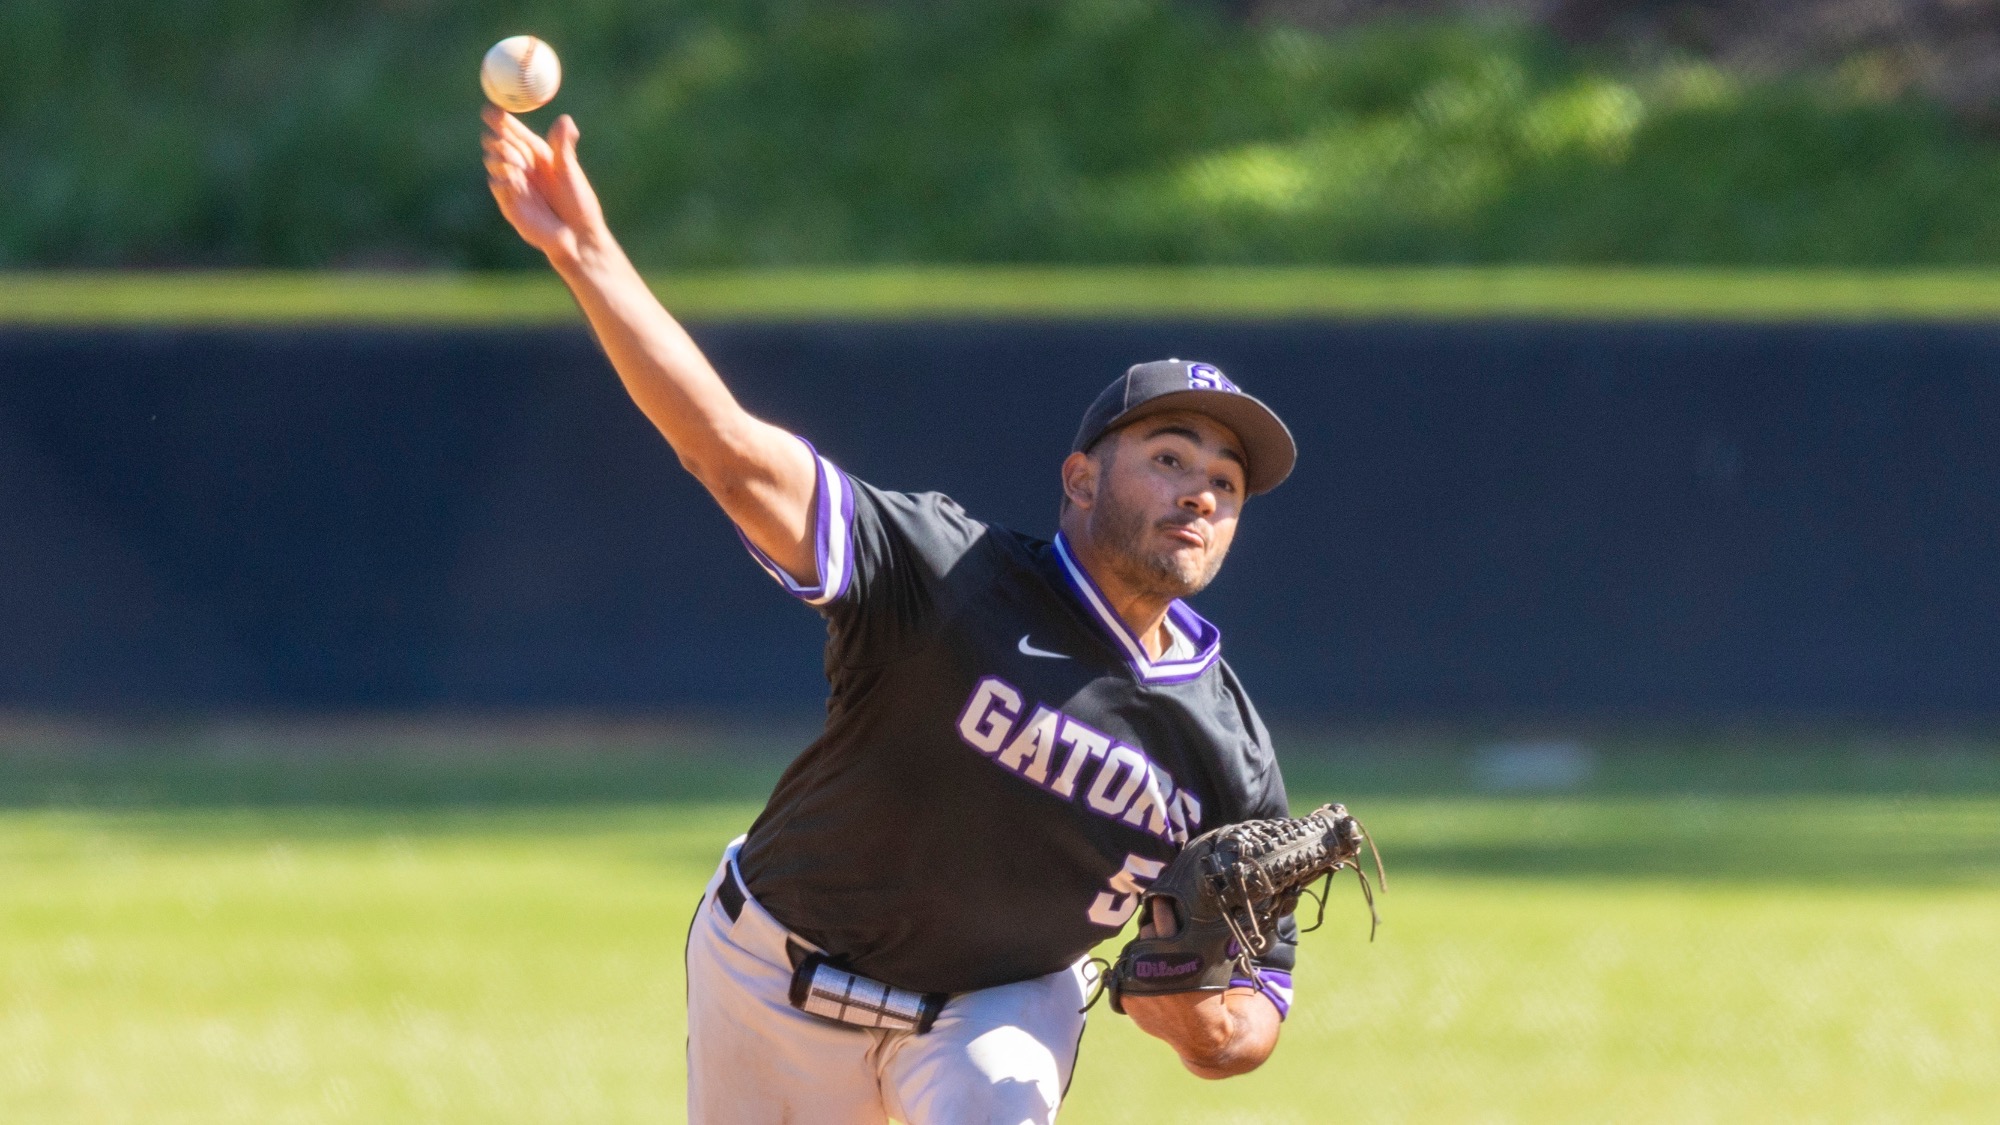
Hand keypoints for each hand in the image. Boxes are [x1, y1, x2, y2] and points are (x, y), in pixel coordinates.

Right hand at [481, 105, 607, 266]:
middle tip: (504, 140)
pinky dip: (501, 179)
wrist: (577, 235)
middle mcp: (524, 167)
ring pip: (494, 162)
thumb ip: (563, 146)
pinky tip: (511, 179)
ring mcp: (515, 184)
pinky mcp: (509, 203)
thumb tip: (566, 120)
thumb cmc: (578, 203)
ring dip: (500, 158)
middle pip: (500, 145)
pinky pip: (497, 185)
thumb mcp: (569, 171)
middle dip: (498, 140)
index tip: (489, 110)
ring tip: (515, 162)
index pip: (515, 133)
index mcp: (538, 155)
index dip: (501, 121)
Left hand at [1119, 900, 1280, 1078]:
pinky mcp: (1128, 997)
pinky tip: (1148, 975)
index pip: (1163, 918)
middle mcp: (1155, 965)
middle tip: (1159, 927)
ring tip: (1154, 954)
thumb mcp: (1213, 962)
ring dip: (1143, 949)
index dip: (1163, 907)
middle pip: (1146, 932)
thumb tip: (1205, 908)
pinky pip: (1127, 974)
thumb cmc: (1210, 994)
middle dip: (1153, 927)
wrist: (1200, 1034)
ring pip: (1134, 951)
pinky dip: (1136, 973)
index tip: (1162, 899)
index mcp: (1179, 954)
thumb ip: (1202, 938)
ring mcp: (1138, 982)